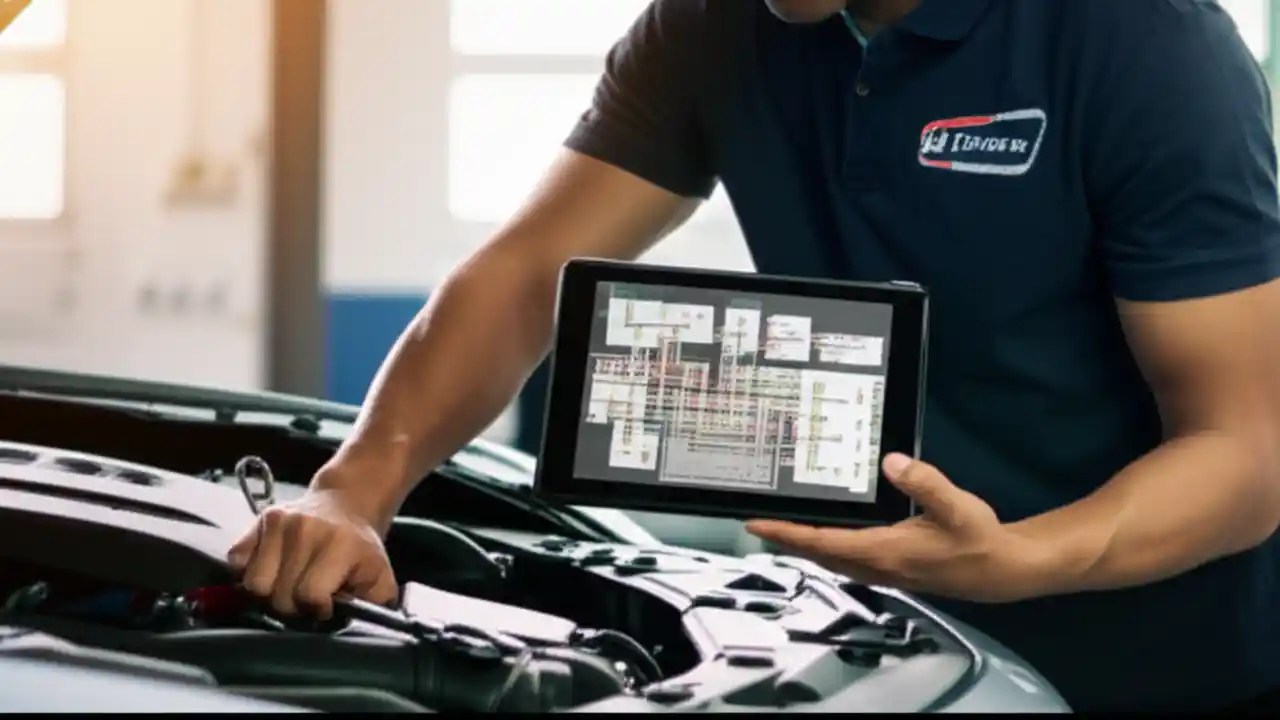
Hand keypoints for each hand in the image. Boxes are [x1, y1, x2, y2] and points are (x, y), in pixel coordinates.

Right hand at [227, 486, 399, 619]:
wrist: (346, 505)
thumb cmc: (361, 550)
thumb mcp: (380, 579)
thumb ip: (371, 607)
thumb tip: (347, 624)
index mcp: (339, 545)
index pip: (311, 595)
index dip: (317, 610)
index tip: (326, 608)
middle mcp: (306, 529)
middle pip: (278, 595)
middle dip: (291, 608)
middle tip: (305, 600)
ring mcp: (279, 521)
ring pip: (253, 584)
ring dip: (268, 594)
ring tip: (287, 587)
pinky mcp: (260, 520)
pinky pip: (236, 561)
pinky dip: (248, 572)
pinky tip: (272, 570)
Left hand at [746, 454, 1049, 602]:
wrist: (1004, 571)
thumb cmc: (980, 540)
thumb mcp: (957, 505)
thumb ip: (923, 482)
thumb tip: (891, 462)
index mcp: (886, 552)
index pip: (824, 542)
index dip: (788, 533)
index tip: (758, 524)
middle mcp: (878, 566)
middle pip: (819, 555)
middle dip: (785, 541)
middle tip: (755, 525)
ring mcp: (885, 572)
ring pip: (831, 561)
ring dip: (803, 547)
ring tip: (780, 530)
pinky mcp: (893, 570)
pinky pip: (846, 562)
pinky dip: (826, 550)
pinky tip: (823, 539)